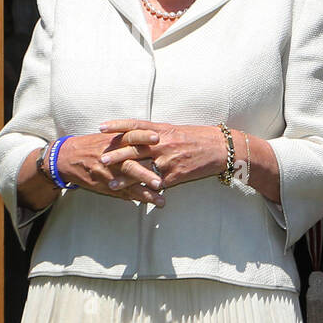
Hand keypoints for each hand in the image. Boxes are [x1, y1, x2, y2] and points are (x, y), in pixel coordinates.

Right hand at [51, 132, 166, 205]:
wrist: (64, 158)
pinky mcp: (103, 185)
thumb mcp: (106, 137)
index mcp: (112, 142)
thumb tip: (153, 133)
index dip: (143, 136)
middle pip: (129, 166)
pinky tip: (149, 203)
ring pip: (127, 184)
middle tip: (160, 182)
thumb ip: (127, 136)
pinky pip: (121, 193)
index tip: (157, 137)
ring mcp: (107, 174)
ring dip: (144, 193)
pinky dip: (135, 198)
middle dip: (145, 174)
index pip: (130, 137)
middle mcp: (110, 158)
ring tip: (160, 200)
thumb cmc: (91, 146)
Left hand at [97, 119, 230, 191]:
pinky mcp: (175, 175)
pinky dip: (145, 192)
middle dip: (116, 155)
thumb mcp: (177, 130)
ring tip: (111, 184)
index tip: (101, 127)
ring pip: (142, 170)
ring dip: (125, 178)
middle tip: (101, 159)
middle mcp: (162, 144)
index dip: (117, 125)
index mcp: (162, 130)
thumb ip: (158, 133)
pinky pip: (157, 185)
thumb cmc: (200, 138)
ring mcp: (168, 160)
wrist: (221, 149)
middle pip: (133, 149)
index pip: (135, 125)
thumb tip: (142, 133)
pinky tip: (135, 197)